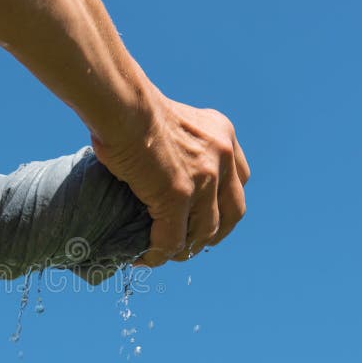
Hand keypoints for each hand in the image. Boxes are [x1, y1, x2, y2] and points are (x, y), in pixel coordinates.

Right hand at [92, 90, 249, 266]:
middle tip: (191, 244)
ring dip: (186, 248)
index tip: (204, 215)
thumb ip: (178, 145)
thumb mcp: (170, 120)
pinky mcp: (177, 195)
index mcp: (222, 134)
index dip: (223, 205)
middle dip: (214, 234)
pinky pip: (172, 238)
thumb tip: (156, 167)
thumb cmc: (129, 107)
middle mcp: (222, 156)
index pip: (240, 180)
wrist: (121, 104)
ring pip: (204, 231)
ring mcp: (203, 178)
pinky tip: (145, 258)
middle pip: (233, 211)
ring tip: (164, 254)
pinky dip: (160, 253)